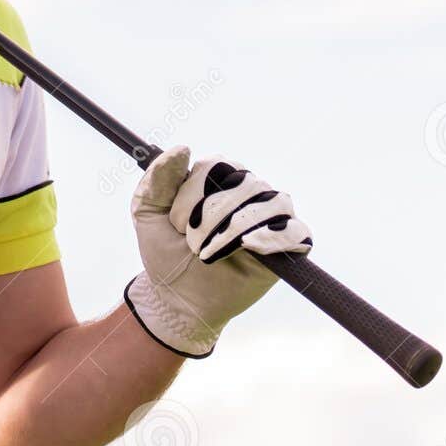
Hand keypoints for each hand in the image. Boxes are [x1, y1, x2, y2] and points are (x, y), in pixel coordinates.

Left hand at [123, 145, 312, 357]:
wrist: (177, 297)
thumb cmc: (163, 251)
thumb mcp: (147, 212)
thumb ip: (158, 178)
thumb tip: (183, 148)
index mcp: (218, 177)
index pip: (218, 164)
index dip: (194, 192)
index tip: (175, 221)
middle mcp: (248, 192)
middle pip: (246, 182)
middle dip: (212, 215)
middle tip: (192, 242)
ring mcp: (270, 218)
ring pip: (273, 203)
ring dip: (236, 229)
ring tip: (210, 253)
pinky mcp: (287, 247)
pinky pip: (298, 232)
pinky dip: (274, 239)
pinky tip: (248, 249)